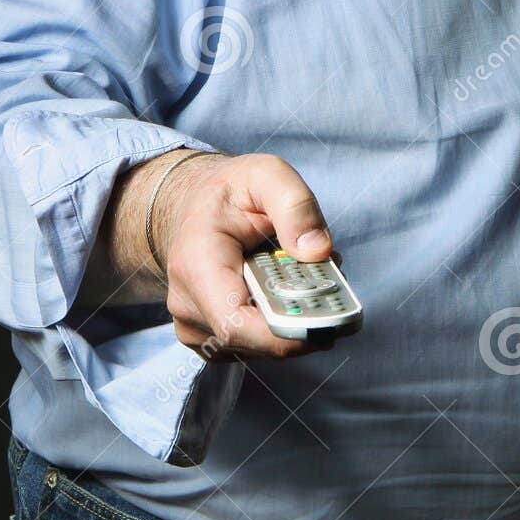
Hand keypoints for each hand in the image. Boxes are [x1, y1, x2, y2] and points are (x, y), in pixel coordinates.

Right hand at [151, 151, 334, 359]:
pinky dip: (279, 323)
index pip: (235, 324)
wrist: (193, 208)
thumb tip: (318, 252)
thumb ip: (295, 205)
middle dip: (302, 317)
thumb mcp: (266, 174)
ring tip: (304, 275)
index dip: (283, 334)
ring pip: (261, 345)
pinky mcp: (210, 340)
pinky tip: (284, 291)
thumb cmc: (229, 192)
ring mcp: (196, 328)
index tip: (326, 324)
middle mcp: (189, 305)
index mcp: (196, 264)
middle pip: (257, 339)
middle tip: (330, 281)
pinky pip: (256, 345)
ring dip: (293, 319)